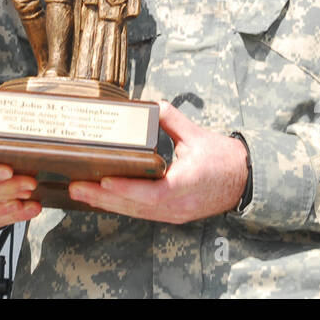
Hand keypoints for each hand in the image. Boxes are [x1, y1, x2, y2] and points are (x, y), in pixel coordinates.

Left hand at [67, 101, 247, 223]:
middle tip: (76, 187)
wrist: (244, 181)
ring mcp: (175, 214)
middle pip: (135, 206)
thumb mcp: (197, 135)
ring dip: (107, 203)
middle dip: (103, 197)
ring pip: (135, 212)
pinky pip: (141, 212)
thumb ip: (171, 119)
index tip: (103, 180)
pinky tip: (101, 198)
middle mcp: (178, 205)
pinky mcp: (172, 215)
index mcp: (186, 184)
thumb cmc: (223, 158)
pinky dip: (120, 205)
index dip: (126, 188)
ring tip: (79, 192)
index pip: (152, 193)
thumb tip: (149, 104)